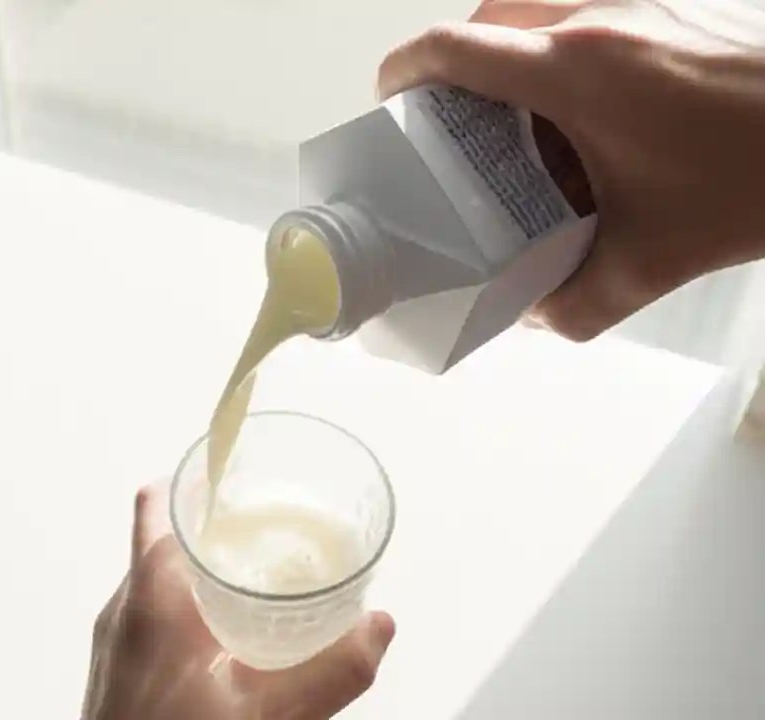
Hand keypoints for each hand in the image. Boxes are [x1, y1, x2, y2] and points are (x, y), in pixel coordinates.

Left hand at [82, 481, 394, 719]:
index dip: (197, 478)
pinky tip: (230, 646)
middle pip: (161, 536)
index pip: (161, 505)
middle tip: (267, 526)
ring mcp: (114, 644)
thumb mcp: (269, 713)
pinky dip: (190, 610)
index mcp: (151, 597)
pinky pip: (151, 619)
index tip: (236, 464)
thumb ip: (333, 669)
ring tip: (258, 584)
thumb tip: (379, 628)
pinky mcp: (117, 674)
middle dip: (213, 524)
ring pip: (155, 580)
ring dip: (202, 571)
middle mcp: (123, 610)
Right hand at [378, 0, 764, 340]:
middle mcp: (600, 21)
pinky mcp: (678, 11)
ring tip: (526, 131)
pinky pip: (594, 22)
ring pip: (542, 15)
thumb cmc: (761, 174)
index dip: (401, 72)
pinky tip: (597, 124)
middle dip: (458, 70)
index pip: (451, 49)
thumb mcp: (657, 257)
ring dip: (516, 63)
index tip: (388, 103)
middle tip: (457, 127)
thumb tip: (537, 315)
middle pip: (489, 20)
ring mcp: (643, 7)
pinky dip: (570, 63)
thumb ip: (579, 301)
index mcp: (574, 70)